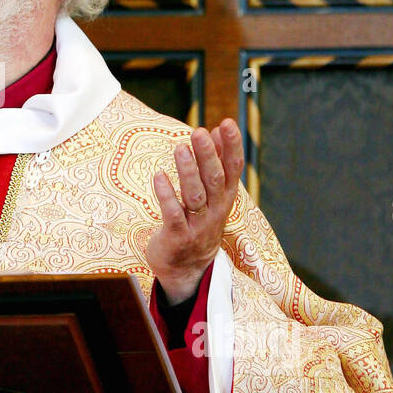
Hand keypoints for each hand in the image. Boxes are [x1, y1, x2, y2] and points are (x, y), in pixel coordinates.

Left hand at [145, 119, 243, 305]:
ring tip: (180, 148)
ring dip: (188, 171)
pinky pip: (173, 214)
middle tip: (199, 132)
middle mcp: (214, 211)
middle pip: (214, 180)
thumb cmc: (198, 223)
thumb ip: (215, 165)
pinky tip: (159, 176)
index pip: (233, 169)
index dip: (232, 146)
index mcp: (224, 198)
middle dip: (208, 155)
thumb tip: (218, 131)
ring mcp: (197, 225)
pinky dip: (166, 195)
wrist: (187, 269)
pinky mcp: (177, 237)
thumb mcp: (212, 196)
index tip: (227, 123)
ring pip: (195, 196)